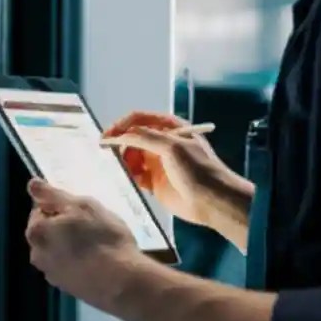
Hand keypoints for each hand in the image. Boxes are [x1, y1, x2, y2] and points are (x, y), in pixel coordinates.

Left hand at [25, 178, 140, 311]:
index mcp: (36, 232)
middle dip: (65, 226)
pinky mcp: (69, 290)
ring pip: (60, 251)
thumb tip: (32, 184)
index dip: (61, 206)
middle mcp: (38, 255)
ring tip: (99, 244)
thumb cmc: (102, 238)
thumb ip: (53, 195)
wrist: (122, 283)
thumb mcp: (81, 206)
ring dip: (73, 245)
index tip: (82, 209)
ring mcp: (53, 276)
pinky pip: (71, 267)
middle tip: (93, 224)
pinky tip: (101, 261)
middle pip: (49, 232)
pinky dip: (81, 262)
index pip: (40, 209)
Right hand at [100, 111, 245, 228]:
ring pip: (132, 156)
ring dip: (124, 160)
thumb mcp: (172, 147)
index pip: (140, 119)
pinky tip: (132, 178)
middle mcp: (163, 143)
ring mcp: (159, 162)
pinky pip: (135, 174)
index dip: (122, 125)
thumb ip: (145, 138)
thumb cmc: (198, 169)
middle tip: (111, 154)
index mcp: (171, 128)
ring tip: (125, 168)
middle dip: (121, 144)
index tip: (108, 136)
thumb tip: (121, 135)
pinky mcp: (155, 182)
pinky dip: (130, 175)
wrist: (213, 201)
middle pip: (133, 137)